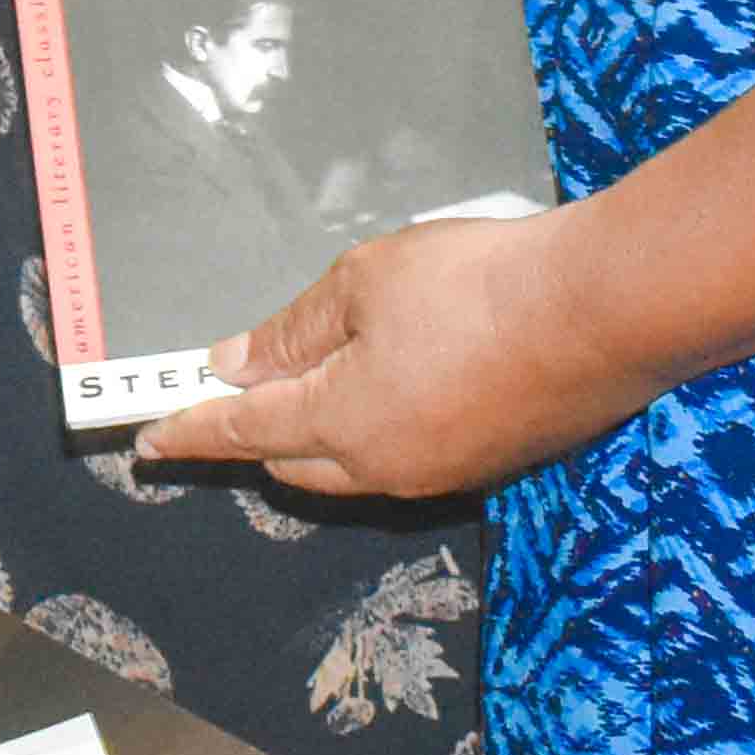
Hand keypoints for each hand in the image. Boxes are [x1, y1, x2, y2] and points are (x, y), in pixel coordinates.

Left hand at [134, 206, 648, 498]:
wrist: (605, 309)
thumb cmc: (477, 284)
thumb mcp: (365, 283)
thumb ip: (293, 331)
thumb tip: (235, 367)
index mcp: (343, 424)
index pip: (243, 432)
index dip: (192, 432)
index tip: (149, 441)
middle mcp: (388, 468)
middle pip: (296, 461)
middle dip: (259, 432)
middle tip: (237, 392)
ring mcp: (446, 471)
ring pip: (357, 463)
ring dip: (324, 431)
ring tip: (319, 378)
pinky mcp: (494, 459)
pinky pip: (411, 454)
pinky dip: (383, 425)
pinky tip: (400, 380)